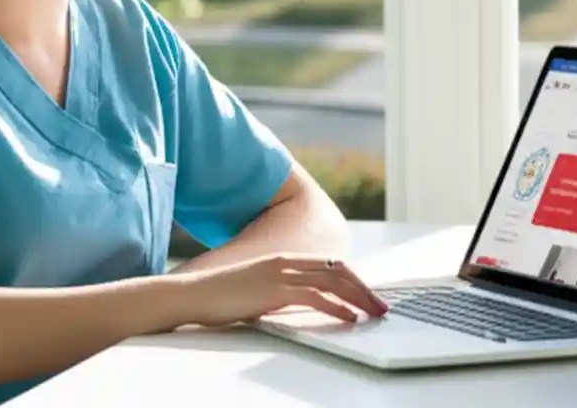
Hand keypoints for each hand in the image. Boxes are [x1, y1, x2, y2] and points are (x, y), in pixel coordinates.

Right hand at [176, 254, 389, 326]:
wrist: (194, 294)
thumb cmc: (222, 296)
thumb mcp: (258, 289)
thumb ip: (281, 292)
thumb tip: (304, 304)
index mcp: (284, 258)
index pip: (330, 265)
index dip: (354, 279)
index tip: (368, 294)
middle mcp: (287, 261)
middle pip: (339, 270)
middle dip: (364, 288)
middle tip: (382, 305)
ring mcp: (281, 274)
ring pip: (333, 282)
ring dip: (359, 298)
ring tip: (374, 313)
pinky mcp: (275, 290)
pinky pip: (316, 297)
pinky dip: (337, 307)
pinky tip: (349, 318)